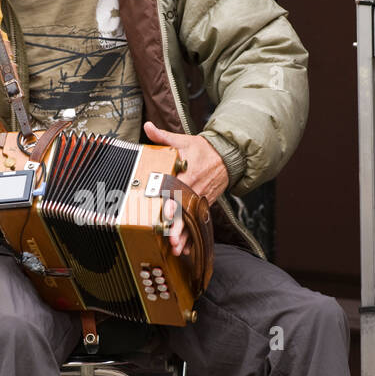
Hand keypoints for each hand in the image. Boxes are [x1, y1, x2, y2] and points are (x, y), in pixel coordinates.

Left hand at [143, 120, 229, 256]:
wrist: (226, 156)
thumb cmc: (201, 149)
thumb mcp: (183, 140)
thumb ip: (163, 136)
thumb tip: (148, 126)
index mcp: (187, 175)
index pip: (178, 191)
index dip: (172, 203)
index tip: (166, 214)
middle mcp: (194, 190)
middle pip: (185, 211)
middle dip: (179, 227)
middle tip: (171, 240)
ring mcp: (200, 199)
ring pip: (191, 221)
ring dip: (185, 236)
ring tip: (177, 249)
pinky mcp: (203, 205)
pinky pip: (197, 223)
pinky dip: (193, 236)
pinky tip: (186, 249)